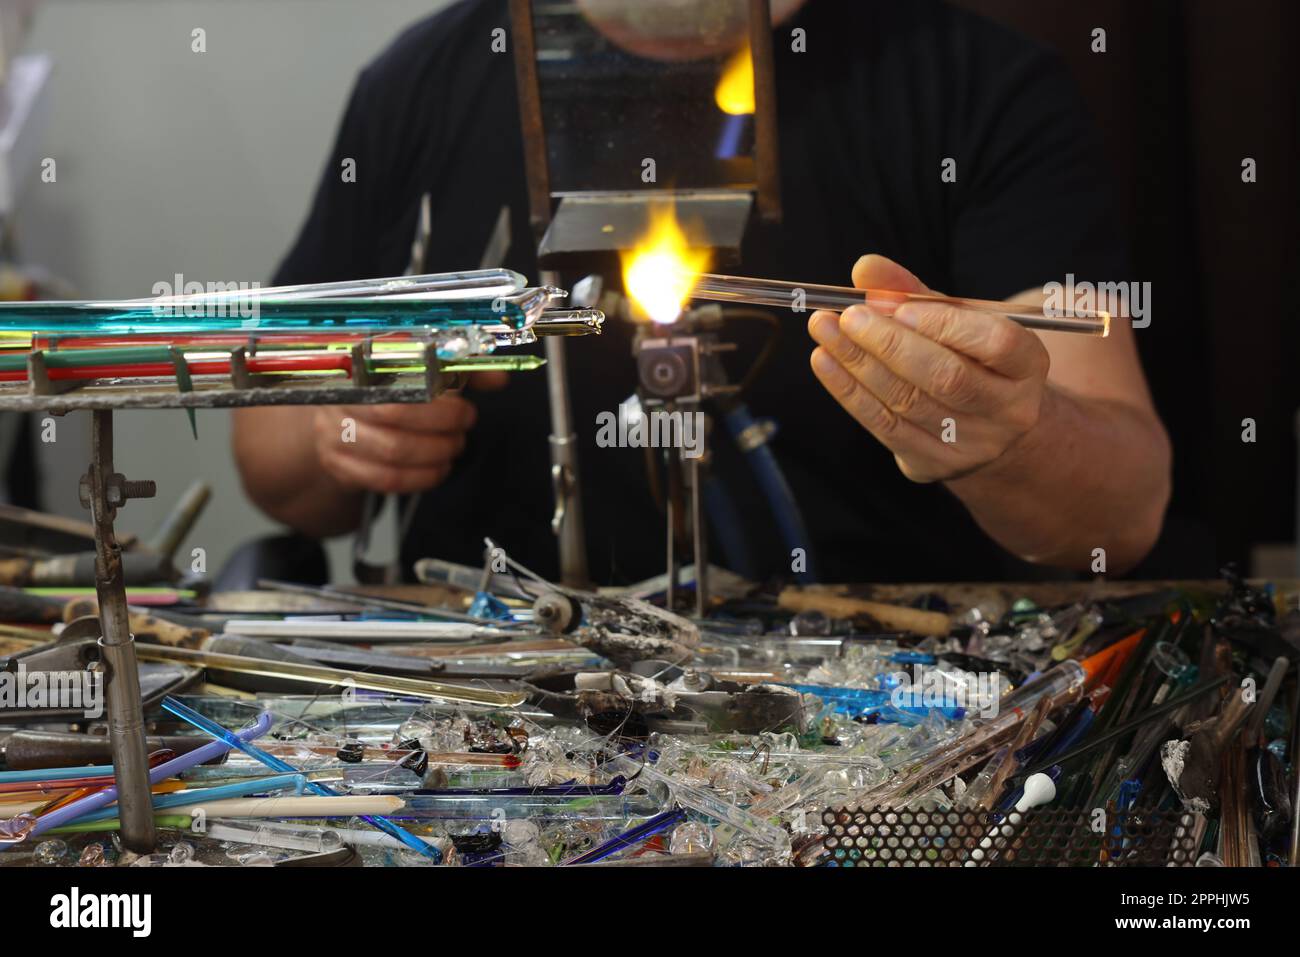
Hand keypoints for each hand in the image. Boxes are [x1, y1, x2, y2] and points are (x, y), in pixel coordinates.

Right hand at [313, 372, 504, 493]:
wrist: (343, 419)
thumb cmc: (391, 391)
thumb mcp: (426, 370)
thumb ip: (463, 370)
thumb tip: (499, 378)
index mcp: (362, 361)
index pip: (399, 372)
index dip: (436, 388)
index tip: (465, 404)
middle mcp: (342, 394)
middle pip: (395, 413)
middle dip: (442, 424)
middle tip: (464, 426)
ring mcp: (335, 430)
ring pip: (393, 451)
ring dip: (436, 454)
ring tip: (453, 447)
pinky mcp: (339, 464)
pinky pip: (386, 479)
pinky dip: (422, 478)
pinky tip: (437, 469)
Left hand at [808, 255, 1049, 482]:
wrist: (985, 425)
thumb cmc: (969, 359)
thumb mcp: (955, 320)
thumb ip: (913, 293)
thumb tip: (866, 269)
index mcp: (1028, 365)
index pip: (996, 342)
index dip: (946, 324)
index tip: (898, 307)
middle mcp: (1009, 410)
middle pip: (947, 377)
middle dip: (890, 343)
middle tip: (848, 316)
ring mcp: (974, 444)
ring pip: (909, 402)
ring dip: (858, 363)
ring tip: (824, 330)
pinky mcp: (935, 464)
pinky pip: (885, 426)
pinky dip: (848, 392)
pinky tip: (824, 361)